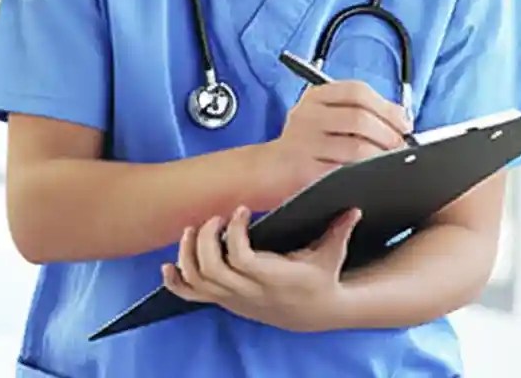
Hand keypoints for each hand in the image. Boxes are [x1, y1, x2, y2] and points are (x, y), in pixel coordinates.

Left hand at [161, 205, 361, 332]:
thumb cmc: (319, 278)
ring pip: (197, 280)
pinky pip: (190, 296)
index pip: (241, 258)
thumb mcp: (332, 256)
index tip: (240, 210)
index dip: (234, 233)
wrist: (312, 313)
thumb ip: (339, 231)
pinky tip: (168, 266)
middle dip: (206, 237)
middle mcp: (249, 292)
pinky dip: (175, 283)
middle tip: (215, 218)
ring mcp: (233, 298)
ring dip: (187, 252)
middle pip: (212, 268)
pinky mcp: (224, 301)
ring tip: (193, 229)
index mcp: (274, 278)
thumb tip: (353, 208)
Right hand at [265, 80, 412, 193]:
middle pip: (360, 118)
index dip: (387, 107)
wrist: (266, 170)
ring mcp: (304, 142)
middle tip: (399, 147)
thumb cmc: (304, 145)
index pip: (357, 91)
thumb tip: (400, 119)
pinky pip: (345, 172)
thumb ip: (356, 111)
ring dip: (381, 156)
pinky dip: (364, 173)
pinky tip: (369, 175)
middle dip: (389, 134)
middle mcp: (307, 115)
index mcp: (315, 97)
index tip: (404, 123)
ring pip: (357, 148)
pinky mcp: (305, 170)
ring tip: (388, 163)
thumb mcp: (323, 117)